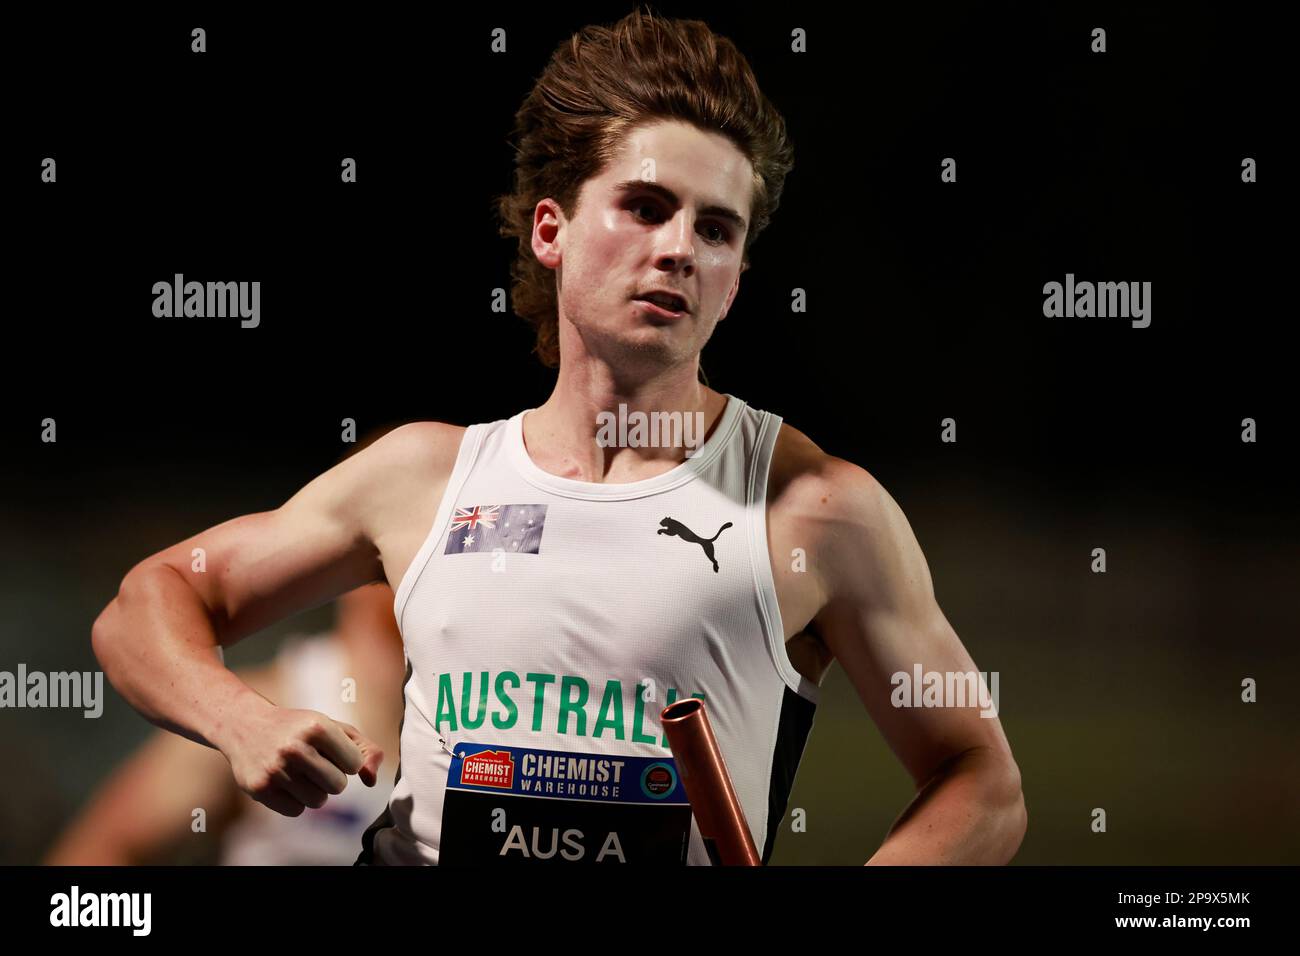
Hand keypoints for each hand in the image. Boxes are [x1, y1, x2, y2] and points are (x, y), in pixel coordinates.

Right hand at [220, 704, 383, 816]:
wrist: (245, 726)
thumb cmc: (300, 729)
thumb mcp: (333, 728)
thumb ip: (365, 750)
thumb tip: (371, 780)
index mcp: (317, 726)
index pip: (355, 764)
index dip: (346, 760)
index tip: (330, 750)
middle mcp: (295, 747)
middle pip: (338, 786)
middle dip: (331, 777)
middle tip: (313, 762)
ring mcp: (275, 769)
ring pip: (318, 801)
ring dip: (314, 790)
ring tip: (299, 771)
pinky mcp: (260, 788)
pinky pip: (296, 811)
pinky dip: (295, 800)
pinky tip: (284, 781)